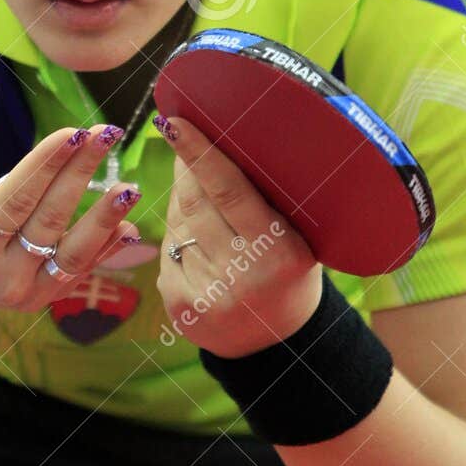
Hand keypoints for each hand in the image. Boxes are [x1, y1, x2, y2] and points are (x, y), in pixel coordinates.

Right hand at [0, 125, 141, 320]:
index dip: (45, 166)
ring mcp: (29, 292)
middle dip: (80, 175)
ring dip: (106, 220)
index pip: (15, 203)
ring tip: (131, 187)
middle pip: (50, 221)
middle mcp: (4, 278)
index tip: (73, 131)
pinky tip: (130, 223)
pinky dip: (107, 248)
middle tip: (106, 134)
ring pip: (74, 254)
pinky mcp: (47, 297)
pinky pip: (81, 270)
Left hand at [155, 115, 322, 356]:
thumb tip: (218, 141)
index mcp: (280, 252)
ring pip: (179, 224)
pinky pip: (169, 251)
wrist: (274, 343)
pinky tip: (197, 240)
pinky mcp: (181, 305)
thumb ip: (264, 200)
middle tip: (179, 133)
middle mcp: (243, 275)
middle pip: (196, 202)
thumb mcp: (296, 238)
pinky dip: (178, 236)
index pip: (230, 192)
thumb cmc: (287, 272)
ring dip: (182, 201)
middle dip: (184, 165)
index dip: (199, 154)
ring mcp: (209, 293)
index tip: (175, 122)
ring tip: (201, 195)